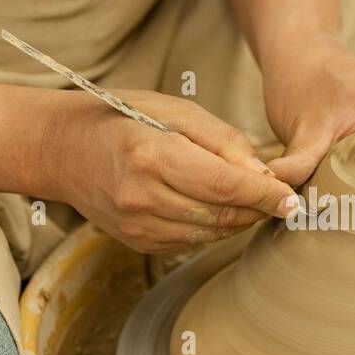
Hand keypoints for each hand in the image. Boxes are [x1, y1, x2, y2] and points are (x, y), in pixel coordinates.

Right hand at [43, 91, 298, 253]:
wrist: (63, 150)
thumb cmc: (123, 118)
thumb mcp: (174, 112)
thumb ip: (223, 141)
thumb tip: (264, 176)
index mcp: (152, 156)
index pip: (225, 186)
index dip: (265, 195)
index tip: (292, 198)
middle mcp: (142, 198)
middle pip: (223, 216)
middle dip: (259, 209)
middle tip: (282, 198)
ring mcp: (138, 226)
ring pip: (211, 234)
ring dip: (241, 221)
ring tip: (256, 202)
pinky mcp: (138, 243)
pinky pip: (192, 242)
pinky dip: (215, 229)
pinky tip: (222, 211)